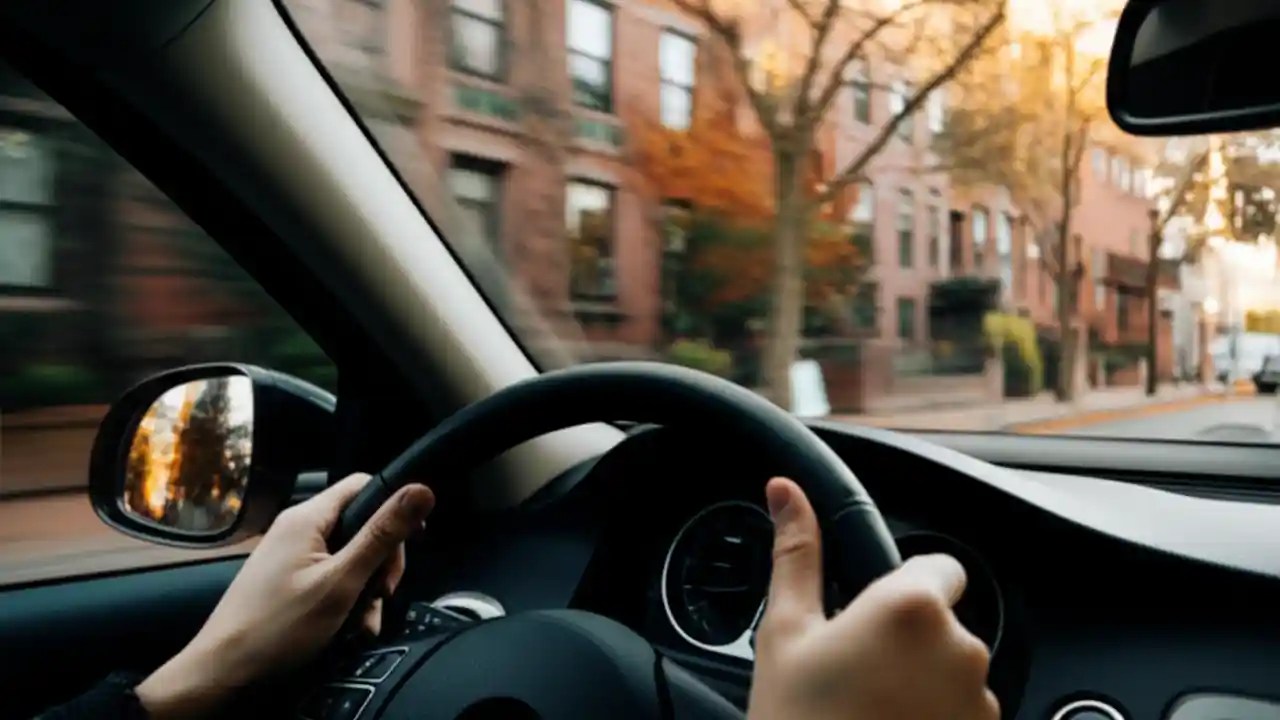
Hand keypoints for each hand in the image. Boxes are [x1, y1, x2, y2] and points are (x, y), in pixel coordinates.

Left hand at [136, 473, 434, 719]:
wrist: (223, 672)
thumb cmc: (279, 627)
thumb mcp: (342, 581)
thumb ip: (382, 535)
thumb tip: (421, 490)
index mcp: (307, 517)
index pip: (365, 486)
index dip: (395, 509)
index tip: (412, 542)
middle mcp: (298, 528)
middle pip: (361, 525)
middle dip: (381, 562)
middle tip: (384, 593)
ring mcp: (291, 555)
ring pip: (349, 557)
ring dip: (366, 589)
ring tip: (364, 622)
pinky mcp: (288, 579)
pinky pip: (331, 577)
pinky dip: (346, 600)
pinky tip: (349, 628)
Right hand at [747, 477, 998, 719]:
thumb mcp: (785, 633)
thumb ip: (796, 553)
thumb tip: (785, 491)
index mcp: (910, 606)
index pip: (938, 564)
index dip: (902, 588)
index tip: (869, 618)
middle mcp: (960, 648)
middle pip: (944, 621)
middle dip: (908, 640)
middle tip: (855, 673)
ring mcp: (979, 700)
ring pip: (955, 671)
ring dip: (924, 683)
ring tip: (870, 712)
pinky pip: (963, 712)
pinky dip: (935, 719)